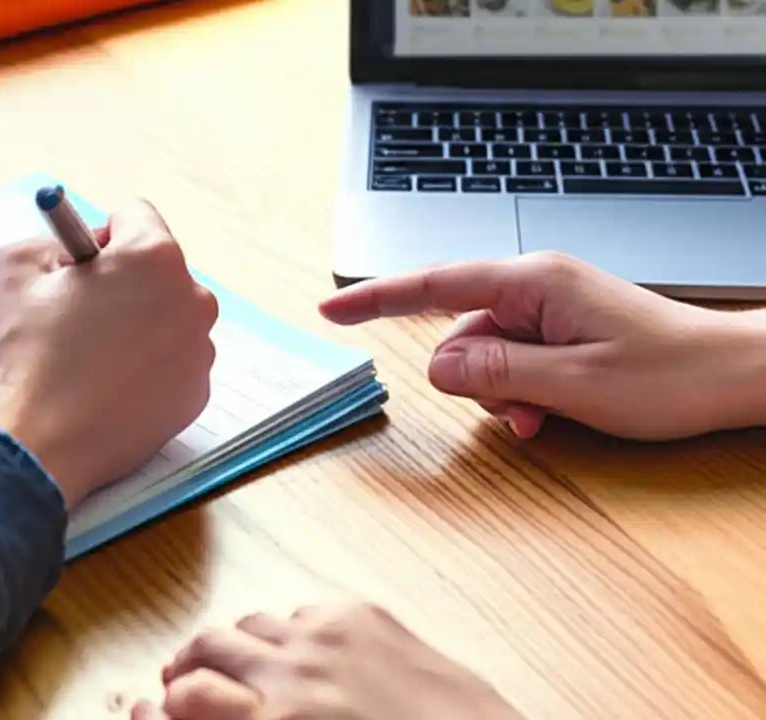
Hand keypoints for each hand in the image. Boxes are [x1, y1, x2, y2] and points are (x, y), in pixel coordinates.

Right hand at [0, 200, 218, 506]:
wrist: (28, 446)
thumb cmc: (18, 356)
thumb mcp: (12, 266)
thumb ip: (53, 241)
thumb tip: (76, 255)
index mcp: (153, 257)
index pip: (135, 216)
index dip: (97, 238)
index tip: (78, 266)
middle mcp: (191, 301)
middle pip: (158, 271)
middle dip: (123, 283)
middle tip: (78, 315)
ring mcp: (198, 354)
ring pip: (167, 319)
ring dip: (136, 327)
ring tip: (88, 359)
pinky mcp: (194, 398)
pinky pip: (171, 365)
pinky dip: (144, 369)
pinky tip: (103, 388)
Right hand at [133, 604, 522, 719]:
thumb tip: (206, 714)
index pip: (183, 700)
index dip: (157, 708)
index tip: (151, 711)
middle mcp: (291, 674)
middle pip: (204, 649)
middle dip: (186, 668)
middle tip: (183, 686)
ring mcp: (327, 637)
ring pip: (248, 623)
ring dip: (233, 646)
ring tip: (237, 667)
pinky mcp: (361, 616)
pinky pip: (299, 612)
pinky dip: (288, 632)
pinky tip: (300, 656)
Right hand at [319, 252, 765, 439]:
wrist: (735, 375)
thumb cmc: (669, 374)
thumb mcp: (572, 382)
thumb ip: (495, 371)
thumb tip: (435, 365)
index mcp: (532, 282)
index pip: (433, 286)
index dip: (376, 300)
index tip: (331, 309)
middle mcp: (534, 287)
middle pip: (459, 335)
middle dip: (474, 381)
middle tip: (521, 413)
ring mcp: (548, 308)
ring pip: (484, 356)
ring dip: (500, 394)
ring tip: (546, 415)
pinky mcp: (560, 330)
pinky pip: (512, 362)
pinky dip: (519, 393)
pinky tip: (548, 413)